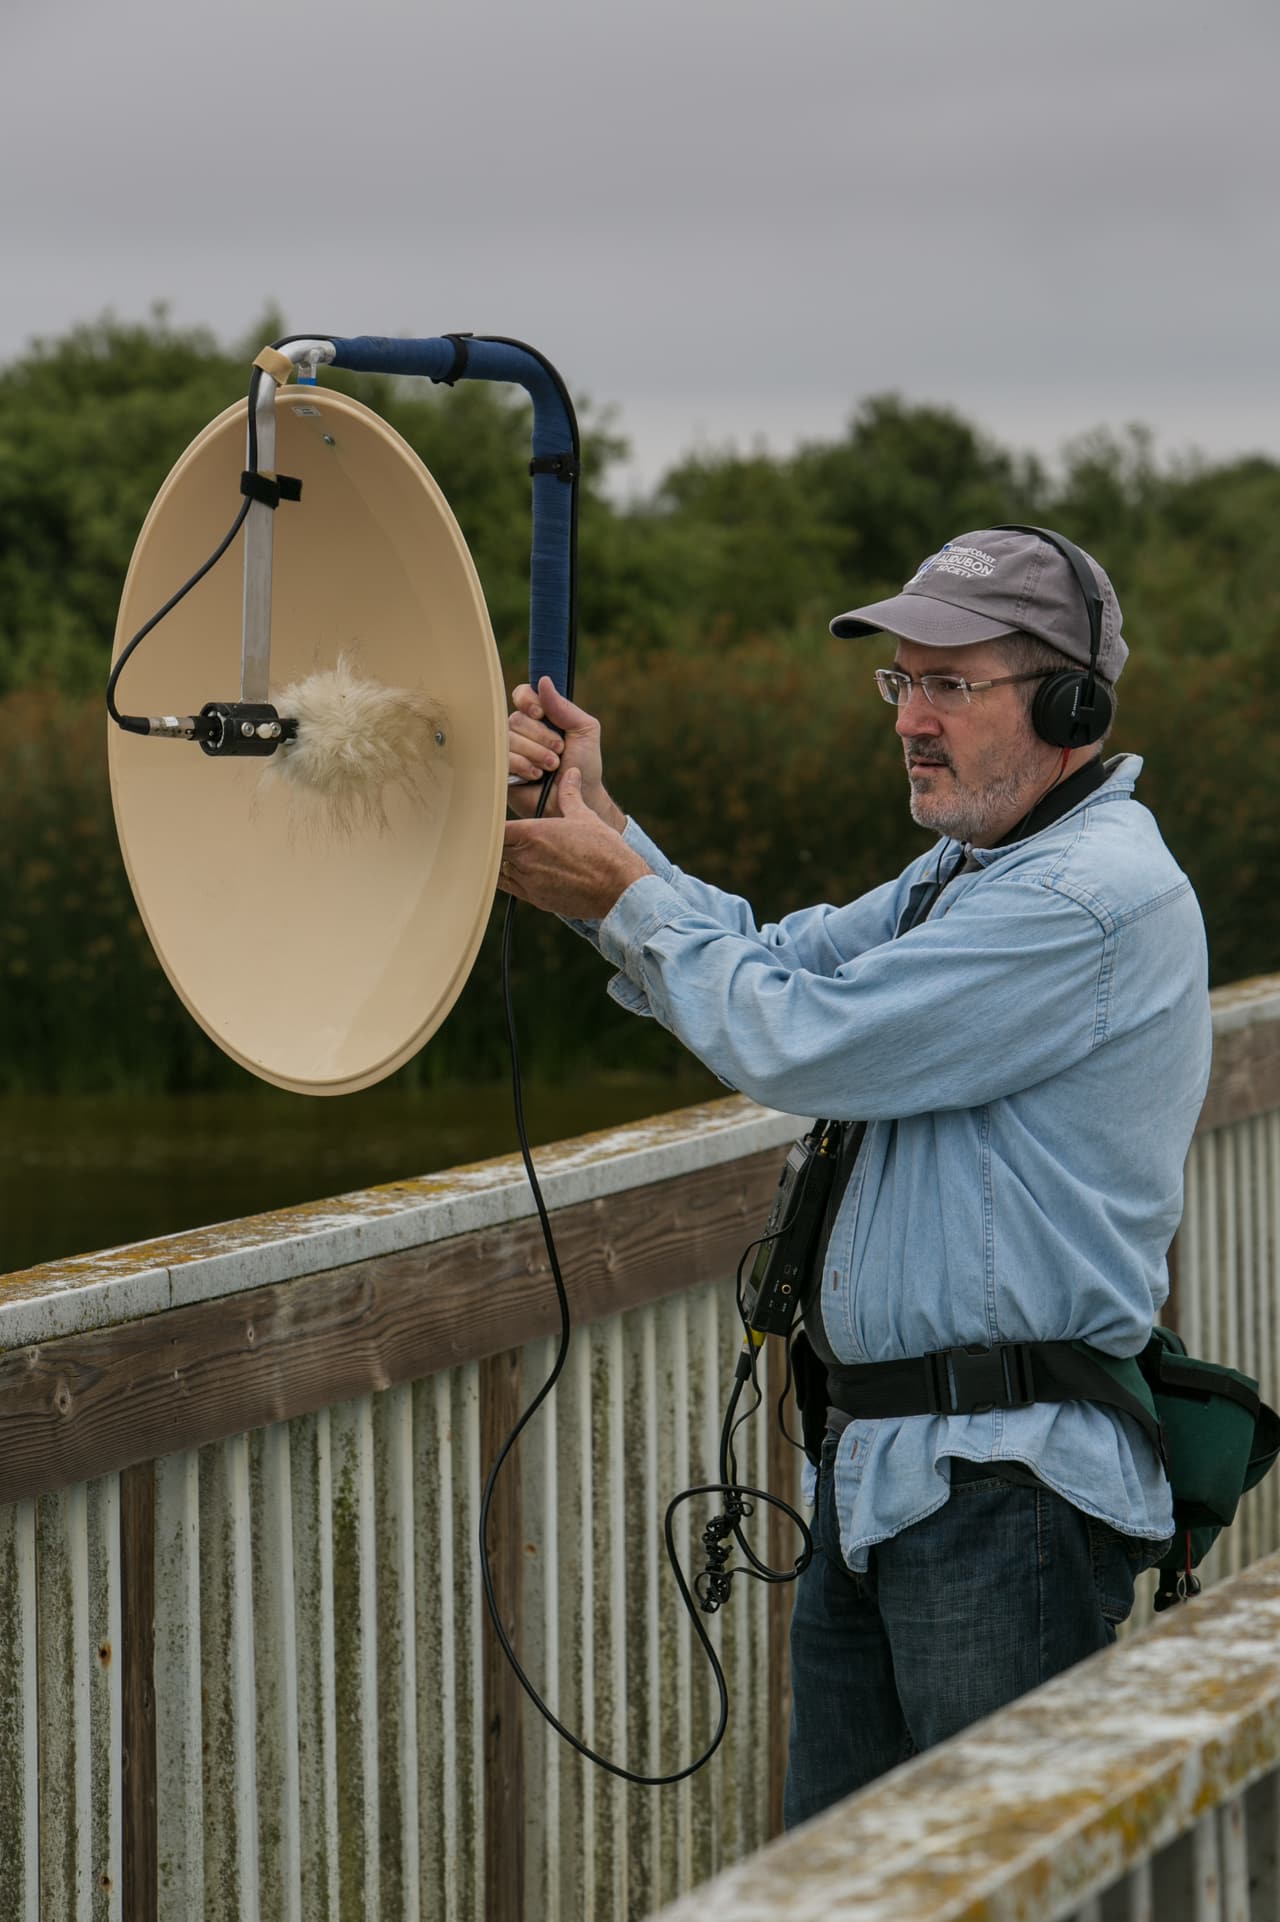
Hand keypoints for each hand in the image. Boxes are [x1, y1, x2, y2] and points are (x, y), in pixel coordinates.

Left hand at [499, 768, 650, 918]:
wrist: (619, 887)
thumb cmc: (604, 850)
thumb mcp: (585, 817)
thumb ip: (569, 795)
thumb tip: (571, 774)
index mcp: (533, 833)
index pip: (496, 828)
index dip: (495, 825)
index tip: (498, 822)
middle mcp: (525, 858)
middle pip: (494, 849)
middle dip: (499, 843)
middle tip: (505, 838)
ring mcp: (529, 881)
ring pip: (501, 870)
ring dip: (506, 862)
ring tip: (518, 855)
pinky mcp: (536, 899)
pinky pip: (512, 888)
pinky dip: (514, 880)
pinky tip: (526, 873)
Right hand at [507, 677, 625, 828]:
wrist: (578, 799)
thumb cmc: (584, 766)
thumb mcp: (584, 730)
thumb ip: (565, 707)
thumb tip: (544, 681)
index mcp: (540, 717)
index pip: (521, 694)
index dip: (529, 701)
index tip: (542, 715)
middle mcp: (522, 731)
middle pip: (516, 719)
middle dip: (541, 737)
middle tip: (559, 752)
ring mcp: (510, 750)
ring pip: (509, 739)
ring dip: (535, 753)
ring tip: (551, 767)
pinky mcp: (502, 770)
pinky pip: (502, 758)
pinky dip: (523, 766)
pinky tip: (536, 776)